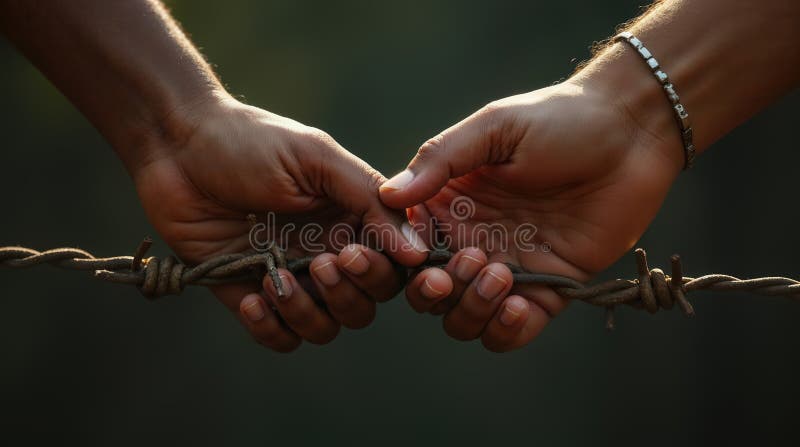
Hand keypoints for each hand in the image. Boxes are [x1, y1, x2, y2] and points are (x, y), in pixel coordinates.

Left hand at [132, 94, 426, 351]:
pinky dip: (272, 329)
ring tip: (276, 279)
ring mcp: (290, 276)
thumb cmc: (251, 141)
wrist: (178, 145)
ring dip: (308, 313)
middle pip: (365, 304)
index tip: (351, 254)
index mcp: (351, 220)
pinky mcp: (249, 293)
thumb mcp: (318, 159)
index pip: (391, 267)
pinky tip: (254, 298)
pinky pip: (279, 337)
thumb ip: (368, 200)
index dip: (381, 272)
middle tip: (320, 262)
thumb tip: (417, 253)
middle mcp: (327, 252)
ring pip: (325, 327)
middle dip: (347, 293)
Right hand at [380, 78, 682, 351]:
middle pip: (431, 292)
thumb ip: (440, 160)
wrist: (631, 132)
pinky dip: (507, 331)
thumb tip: (387, 194)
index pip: (408, 246)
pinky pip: (515, 329)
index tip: (420, 254)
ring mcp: (510, 266)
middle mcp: (473, 239)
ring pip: (466, 317)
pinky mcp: (550, 286)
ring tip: (503, 275)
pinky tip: (518, 307)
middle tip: (471, 262)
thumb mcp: (493, 128)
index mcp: (451, 203)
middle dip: (437, 292)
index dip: (405, 260)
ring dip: (472, 309)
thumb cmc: (559, 118)